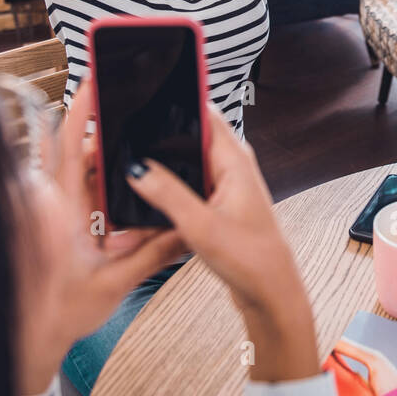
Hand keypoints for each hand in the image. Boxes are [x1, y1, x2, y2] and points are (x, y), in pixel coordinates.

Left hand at [11, 81, 187, 394]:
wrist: (33, 335)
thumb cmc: (63, 311)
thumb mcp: (116, 281)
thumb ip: (152, 253)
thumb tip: (185, 230)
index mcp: (64, 210)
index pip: (69, 148)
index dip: (80, 113)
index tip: (93, 83)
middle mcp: (55, 204)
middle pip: (73, 149)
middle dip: (97, 125)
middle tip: (121, 100)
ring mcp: (55, 211)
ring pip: (75, 167)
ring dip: (99, 151)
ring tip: (126, 134)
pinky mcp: (59, 223)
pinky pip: (77, 186)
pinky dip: (95, 174)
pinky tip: (115, 173)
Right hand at [125, 102, 318, 381]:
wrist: (271, 293)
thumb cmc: (250, 259)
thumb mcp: (200, 225)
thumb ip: (167, 192)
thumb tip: (136, 167)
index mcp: (235, 159)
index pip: (203, 113)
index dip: (175, 103)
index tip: (143, 102)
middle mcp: (232, 166)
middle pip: (189, 138)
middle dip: (160, 140)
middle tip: (125, 143)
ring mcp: (226, 185)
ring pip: (186, 166)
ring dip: (163, 171)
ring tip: (130, 174)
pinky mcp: (219, 205)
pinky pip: (188, 188)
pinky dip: (169, 193)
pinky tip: (147, 202)